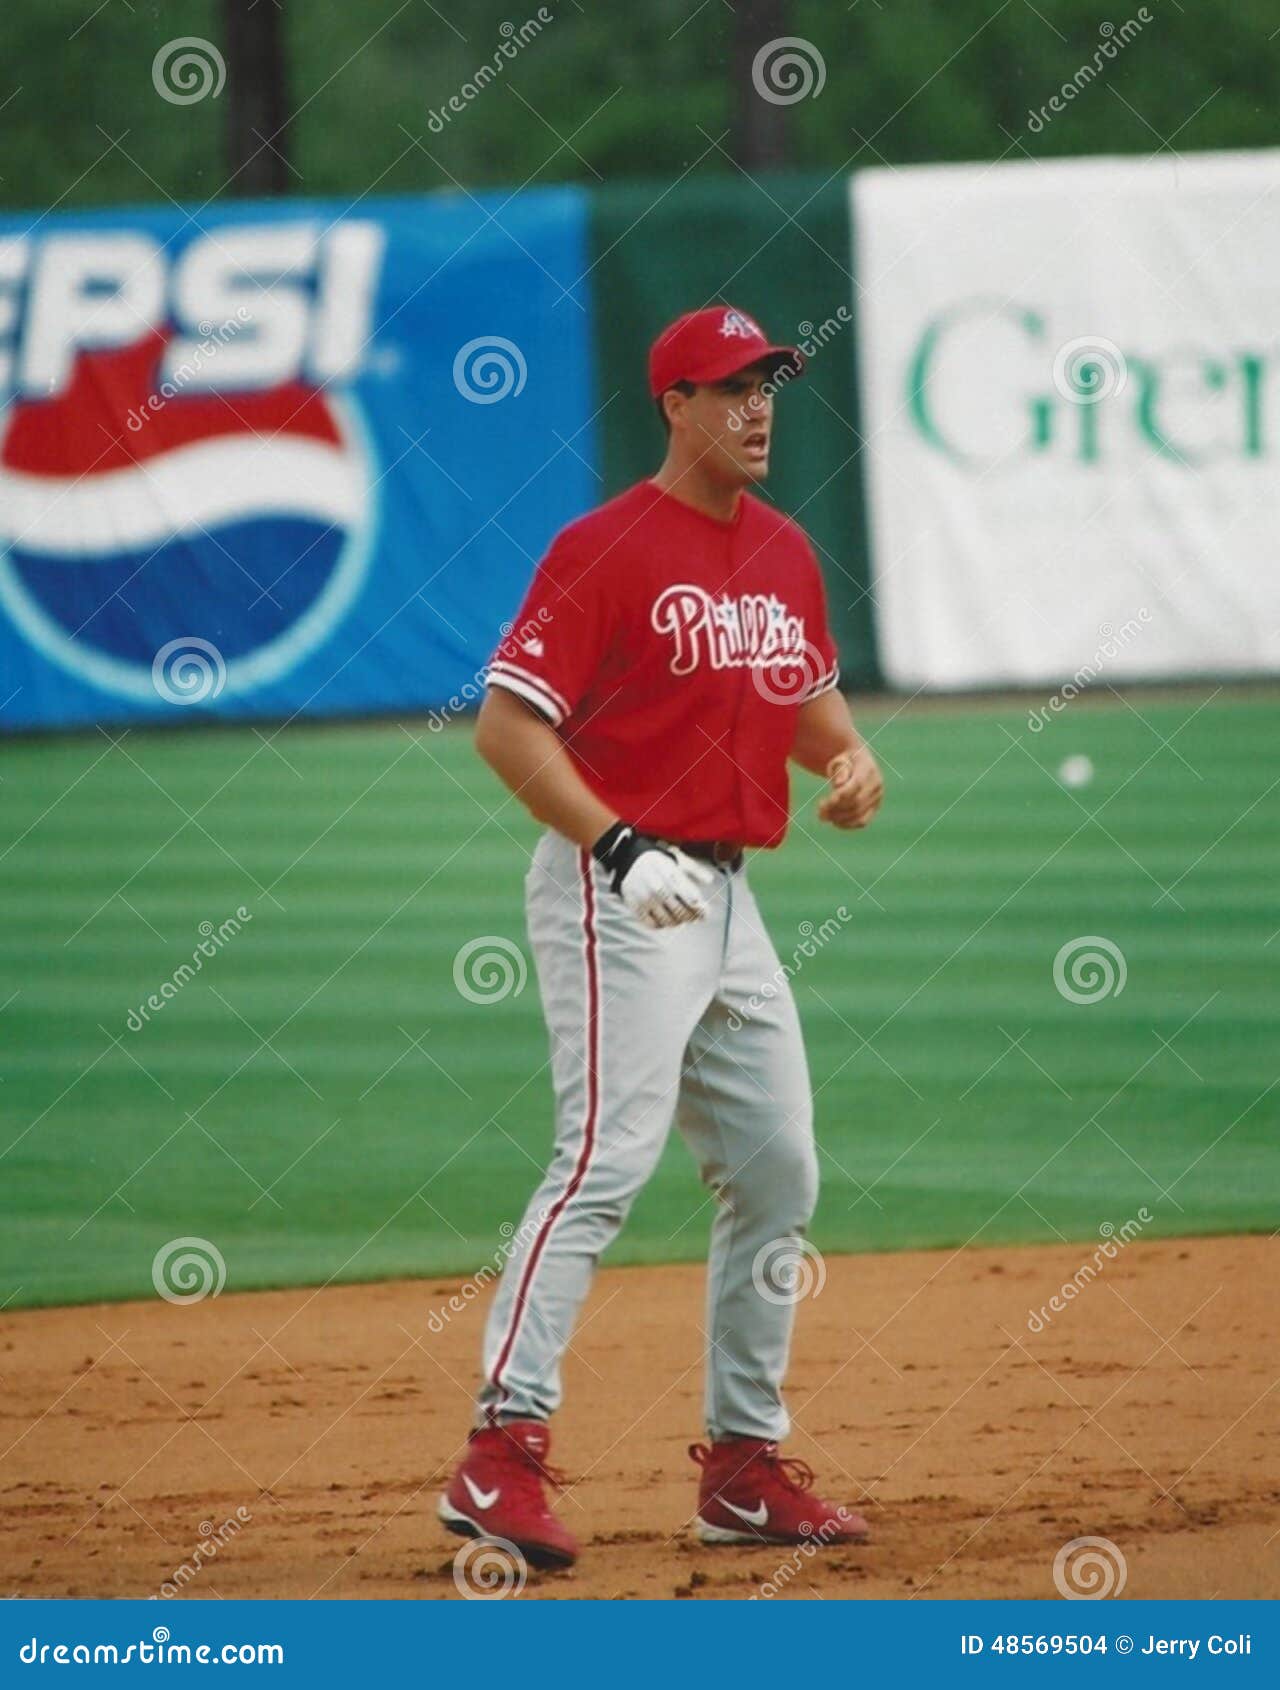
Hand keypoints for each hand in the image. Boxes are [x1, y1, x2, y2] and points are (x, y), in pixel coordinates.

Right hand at [592, 823, 717, 928]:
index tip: (705, 913)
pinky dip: (662, 925)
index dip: (700, 910)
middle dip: (691, 917)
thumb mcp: (677, 860)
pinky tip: (666, 920)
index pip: (691, 898)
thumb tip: (710, 880)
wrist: (627, 858)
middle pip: (681, 912)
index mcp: (671, 874)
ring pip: (668, 921)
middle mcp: (658, 887)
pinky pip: (652, 925)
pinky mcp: (635, 906)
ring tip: (681, 919)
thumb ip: (695, 870)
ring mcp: (646, 898)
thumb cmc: (657, 860)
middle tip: (695, 918)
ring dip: (678, 922)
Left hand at [816, 745, 882, 829]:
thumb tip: (839, 784)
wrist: (856, 765)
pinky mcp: (874, 808)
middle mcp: (876, 784)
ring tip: (823, 816)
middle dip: (836, 808)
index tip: (825, 802)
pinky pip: (862, 821)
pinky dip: (847, 824)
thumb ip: (840, 770)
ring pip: (859, 814)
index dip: (842, 794)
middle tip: (819, 811)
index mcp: (869, 768)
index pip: (857, 784)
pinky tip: (834, 821)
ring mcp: (877, 798)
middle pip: (857, 801)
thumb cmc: (844, 762)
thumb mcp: (839, 761)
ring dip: (839, 818)